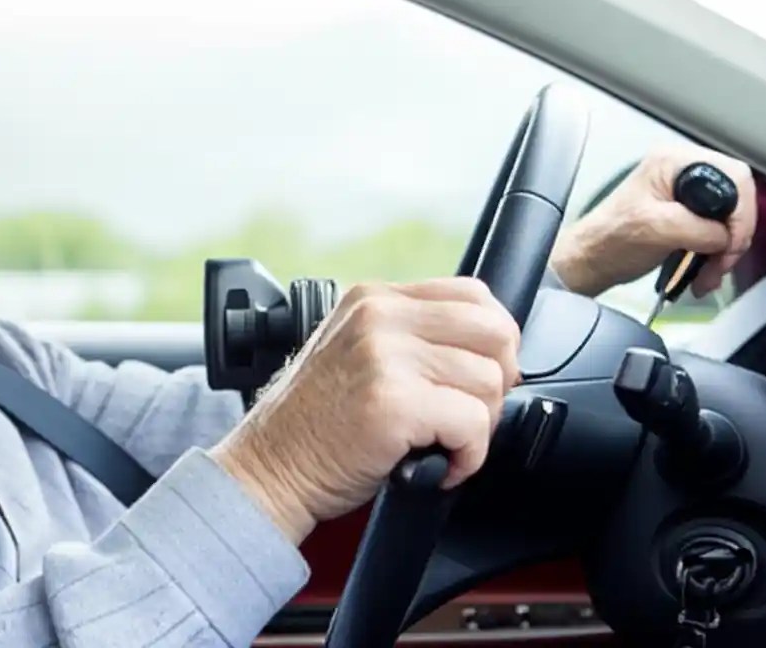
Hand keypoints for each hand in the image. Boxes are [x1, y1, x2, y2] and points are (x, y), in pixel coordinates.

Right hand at [210, 277, 519, 544]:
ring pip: (489, 382)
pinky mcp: (393, 403)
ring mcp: (384, 356)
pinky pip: (473, 424)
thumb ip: (409, 337)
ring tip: (442, 443)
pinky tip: (439, 465)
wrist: (269, 470)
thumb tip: (489, 354)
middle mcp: (379, 316)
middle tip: (464, 415)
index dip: (492, 342)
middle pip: (495, 332)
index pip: (474, 295)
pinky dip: (468, 457)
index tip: (476, 379)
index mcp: (373, 298)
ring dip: (479, 426)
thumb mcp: (355, 353)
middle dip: (496, 382)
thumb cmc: (315, 426)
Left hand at [549, 144, 755, 297]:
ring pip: (729, 220)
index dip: (741, 212)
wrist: (589, 261)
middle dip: (734, 236)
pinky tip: (705, 273)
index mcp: (674, 161)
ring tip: (708, 276)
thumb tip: (728, 236)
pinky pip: (716, 233)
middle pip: (736, 199)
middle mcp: (683, 171)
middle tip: (721, 263)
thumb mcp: (657, 229)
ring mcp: (685, 194)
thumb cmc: (609, 240)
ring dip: (725, 252)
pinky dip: (716, 255)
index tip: (732, 243)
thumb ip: (700, 228)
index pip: (733, 176)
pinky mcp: (686, 216)